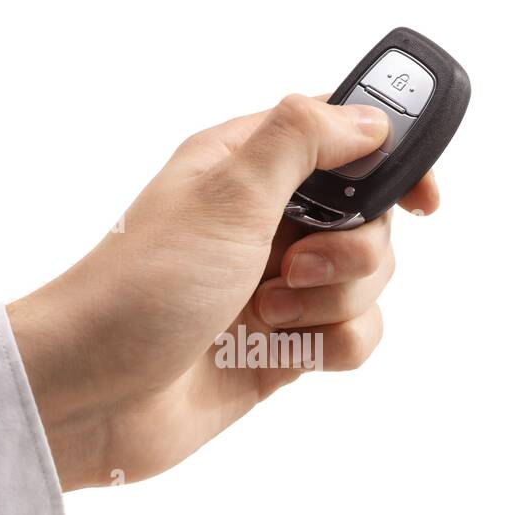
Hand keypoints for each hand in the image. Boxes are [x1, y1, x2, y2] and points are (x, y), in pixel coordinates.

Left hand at [7, 94, 439, 489]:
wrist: (93, 395)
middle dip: (353, 250)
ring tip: (266, 314)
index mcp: (247, 166)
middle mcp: (267, 221)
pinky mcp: (283, 346)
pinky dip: (334, 344)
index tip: (421, 197)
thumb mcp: (228, 191)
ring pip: (368, 282)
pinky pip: (354, 336)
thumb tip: (369, 119)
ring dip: (335, 301)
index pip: (344, 138)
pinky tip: (283, 348)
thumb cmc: (142, 286)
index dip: (393, 160)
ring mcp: (277, 286)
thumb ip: (304, 139)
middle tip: (294, 266)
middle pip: (370, 218)